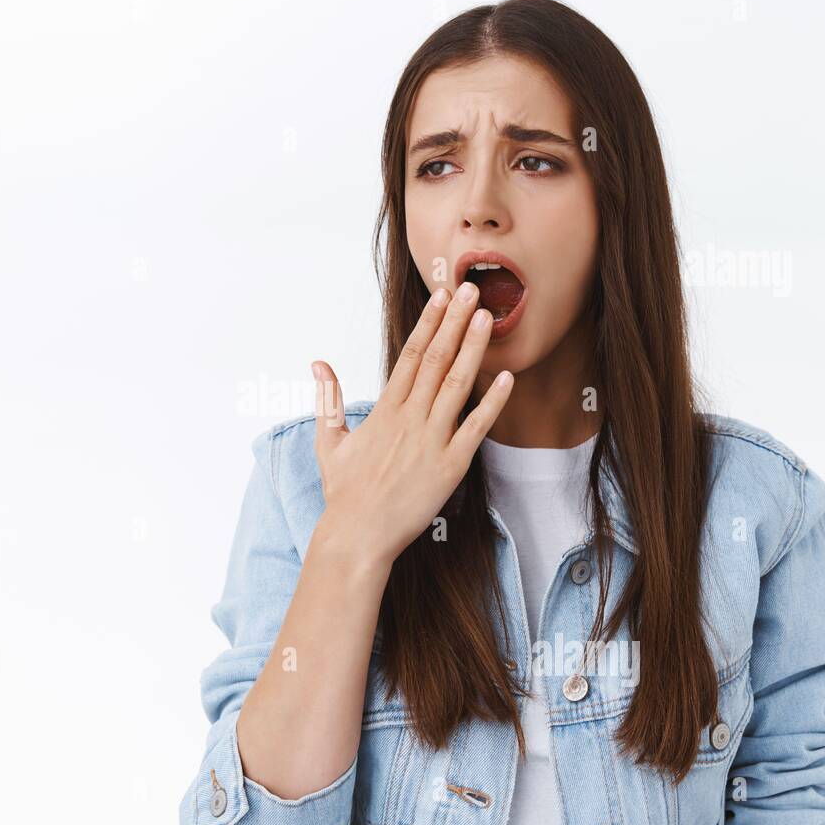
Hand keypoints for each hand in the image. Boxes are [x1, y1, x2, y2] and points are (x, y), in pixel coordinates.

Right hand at [310, 280, 514, 567]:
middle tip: (472, 290)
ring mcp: (431, 441)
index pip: (410, 355)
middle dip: (455, 322)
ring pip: (456, 385)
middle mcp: (409, 419)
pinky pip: (475, 428)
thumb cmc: (344, 492)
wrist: (357, 534)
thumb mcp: (328, 441)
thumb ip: (327, 399)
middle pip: (436, 359)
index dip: (429, 322)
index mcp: (384, 410)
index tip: (443, 296)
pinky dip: (491, 403)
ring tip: (488, 318)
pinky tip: (506, 378)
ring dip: (473, 349)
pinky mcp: (450, 466)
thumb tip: (318, 365)